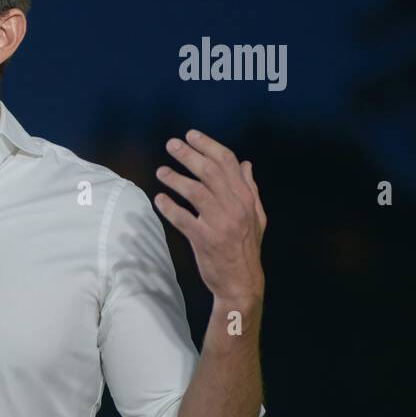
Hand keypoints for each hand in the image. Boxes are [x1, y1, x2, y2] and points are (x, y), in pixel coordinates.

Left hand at [154, 128, 267, 303]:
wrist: (242, 281)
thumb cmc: (246, 247)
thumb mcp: (256, 216)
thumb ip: (250, 188)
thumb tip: (246, 164)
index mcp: (246, 198)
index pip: (228, 163)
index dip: (208, 145)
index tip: (191, 135)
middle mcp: (235, 206)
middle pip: (209, 172)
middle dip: (189, 155)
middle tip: (171, 145)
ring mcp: (220, 223)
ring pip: (195, 192)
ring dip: (175, 179)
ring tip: (161, 171)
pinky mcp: (205, 240)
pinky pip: (183, 219)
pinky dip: (169, 208)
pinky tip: (159, 199)